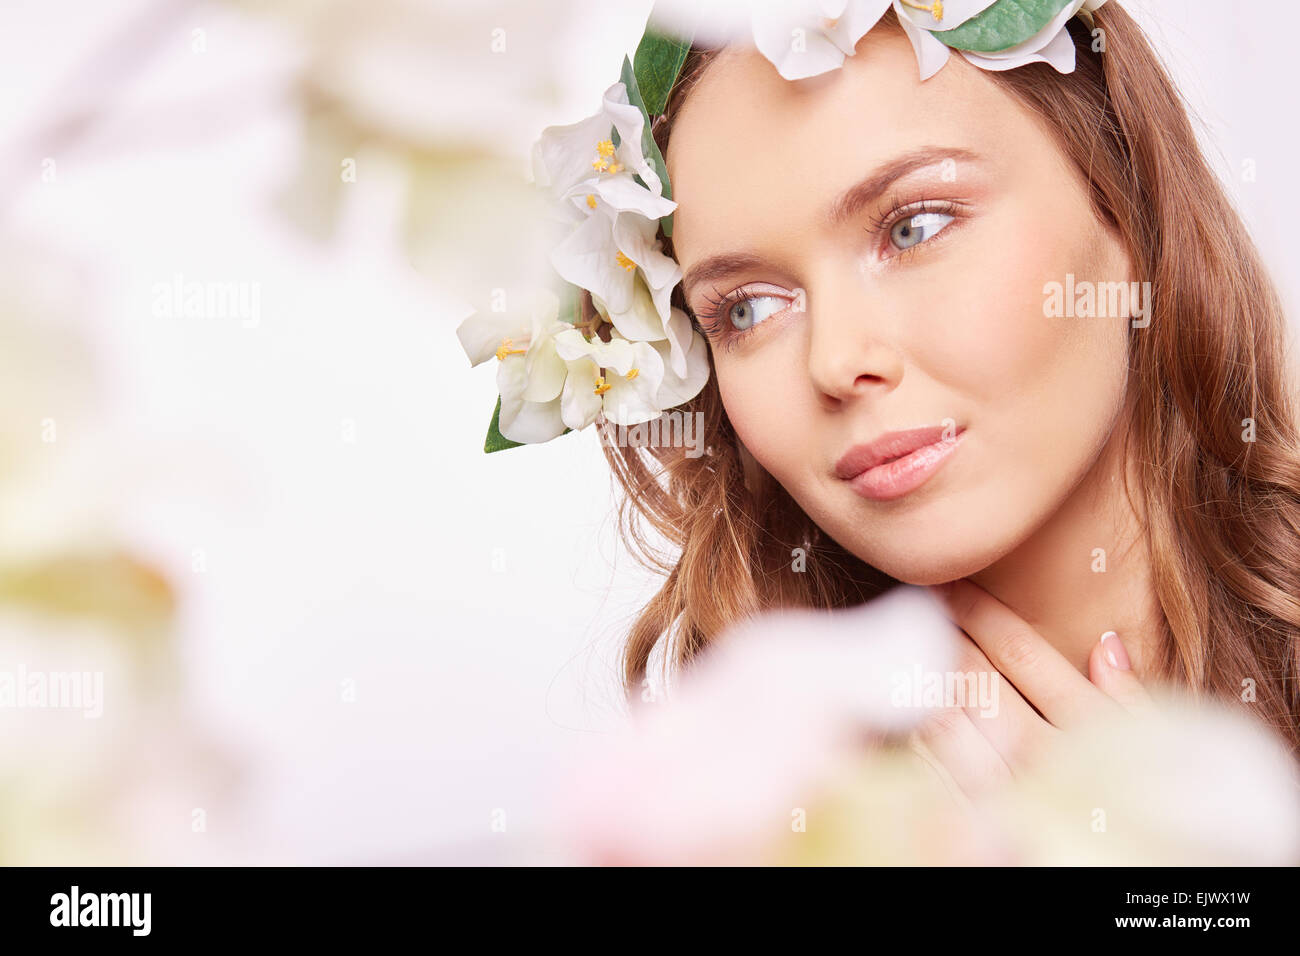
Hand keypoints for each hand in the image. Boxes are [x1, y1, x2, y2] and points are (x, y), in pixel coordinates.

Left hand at [906, 578, 1151, 801]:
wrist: (1116, 874)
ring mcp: (1004, 791)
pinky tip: (902, 713)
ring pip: (945, 718)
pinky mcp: (976, 823)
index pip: (1020, 653)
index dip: (981, 613)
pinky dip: (912, 735)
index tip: (952, 586)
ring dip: (920, 677)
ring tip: (901, 646)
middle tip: (917, 602)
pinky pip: (928, 771)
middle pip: (974, 678)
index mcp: (1084, 728)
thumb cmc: (1136, 810)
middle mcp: (1042, 755)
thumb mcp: (1153, 754)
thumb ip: (1130, 701)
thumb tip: (1104, 642)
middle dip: (940, 634)